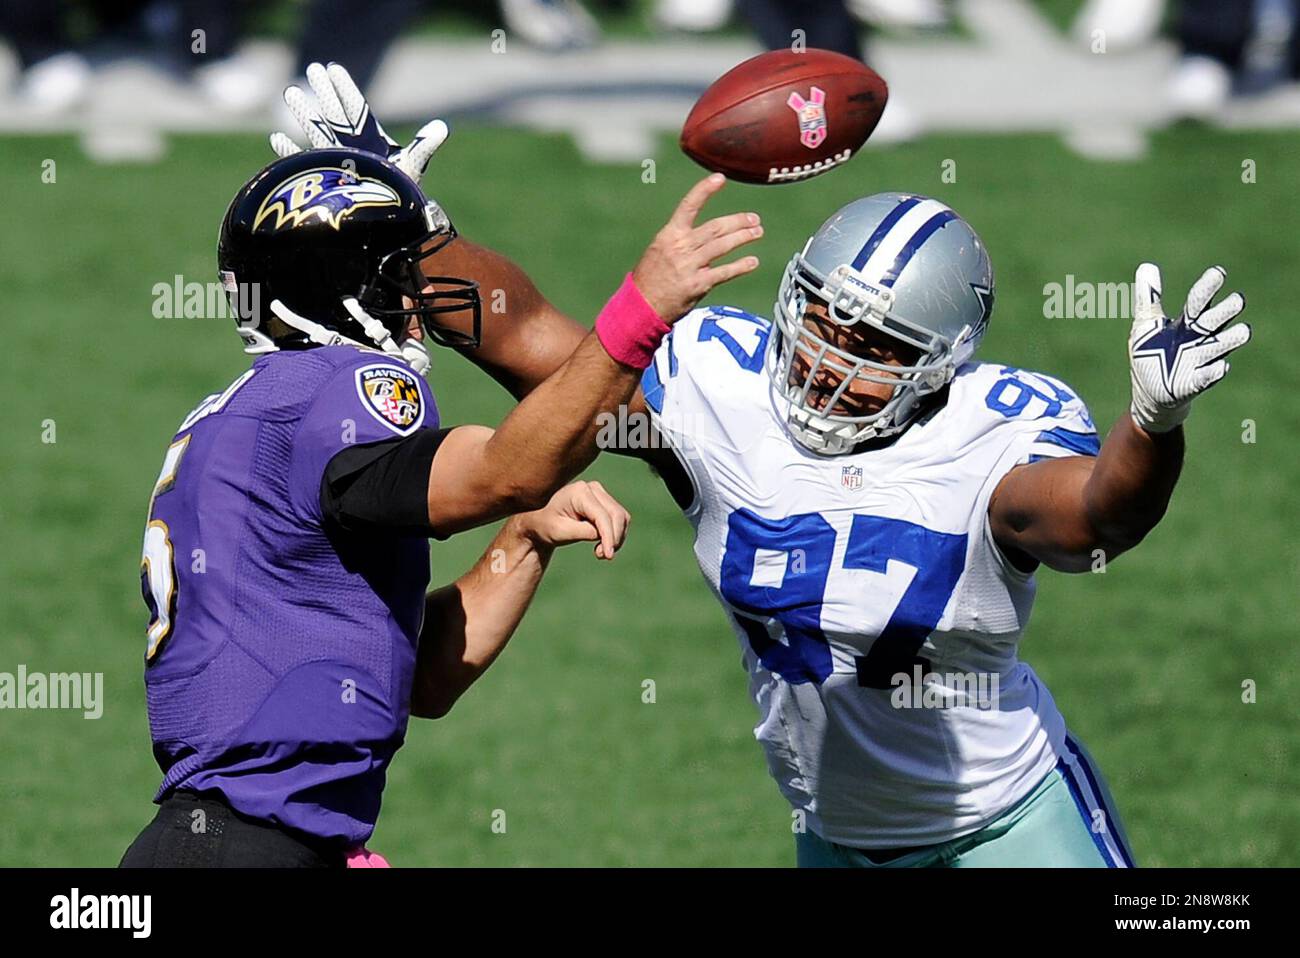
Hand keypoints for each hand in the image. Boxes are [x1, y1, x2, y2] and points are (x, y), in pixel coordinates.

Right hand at [269, 61, 447, 183]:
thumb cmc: (401, 194)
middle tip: (312, 67)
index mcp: (372, 140)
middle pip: (335, 114)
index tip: (334, 68)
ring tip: (291, 90)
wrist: (389, 224)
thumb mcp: (412, 165)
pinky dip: (290, 153)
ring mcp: (336, 163)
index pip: (357, 108)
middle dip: (324, 92)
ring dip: (304, 113)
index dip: (345, 88)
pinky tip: (277, 138)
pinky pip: (303, 163)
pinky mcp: (324, 179)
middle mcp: (352, 148)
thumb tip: (442, 127)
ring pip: (316, 132)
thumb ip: (424, 145)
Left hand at [513, 481, 629, 559]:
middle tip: (603, 556)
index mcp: (579, 492)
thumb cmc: (547, 525)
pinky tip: (603, 544)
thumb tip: (602, 535)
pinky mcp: (605, 501)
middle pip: (616, 515)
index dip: (609, 536)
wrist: (543, 521)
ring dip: (616, 537)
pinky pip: (619, 518)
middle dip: (614, 538)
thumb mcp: (560, 531)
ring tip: (600, 552)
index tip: (608, 555)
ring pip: (621, 517)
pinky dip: (616, 533)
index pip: (602, 515)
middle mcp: (593, 488)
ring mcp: (600, 493)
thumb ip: (582, 531)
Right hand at [632, 173, 761, 322]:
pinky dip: (740, 266)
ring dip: (743, 238)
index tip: (720, 179)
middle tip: (753, 219)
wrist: (640, 306)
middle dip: (738, 222)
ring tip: (757, 233)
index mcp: (669, 235)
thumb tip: (708, 235)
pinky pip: (724, 272)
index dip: (705, 191)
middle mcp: (680, 248)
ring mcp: (689, 266)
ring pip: (722, 246)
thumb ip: (682, 240)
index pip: (689, 206)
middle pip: (715, 228)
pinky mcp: (697, 285)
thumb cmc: (650, 279)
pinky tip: (752, 261)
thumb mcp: (659, 250)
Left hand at [1128, 263, 1250, 432]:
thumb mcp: (1146, 324)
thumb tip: (1146, 266)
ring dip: (1231, 338)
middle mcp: (1200, 337)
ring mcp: (1201, 359)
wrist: (1150, 392)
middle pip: (1218, 319)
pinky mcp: (1197, 381)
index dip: (1208, 287)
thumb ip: (1148, 298)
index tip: (1218, 273)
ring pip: (1224, 344)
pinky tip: (1219, 367)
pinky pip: (1211, 375)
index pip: (1200, 300)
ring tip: (1241, 331)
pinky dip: (1214, 371)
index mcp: (1187, 322)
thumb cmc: (1151, 353)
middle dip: (1227, 311)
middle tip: (1235, 302)